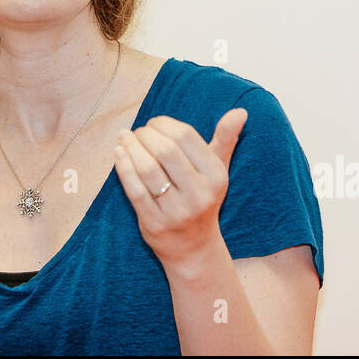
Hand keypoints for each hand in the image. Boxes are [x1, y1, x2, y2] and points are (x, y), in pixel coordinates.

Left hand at [113, 108, 247, 271]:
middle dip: (146, 134)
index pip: (185, 136)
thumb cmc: (203, 197)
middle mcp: (199, 195)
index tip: (154, 123)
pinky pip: (134, 190)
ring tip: (125, 138)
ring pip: (147, 169)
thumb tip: (240, 111)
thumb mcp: (218, 170)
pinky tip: (119, 152)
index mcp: (215, 176)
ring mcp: (176, 211)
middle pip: (165, 151)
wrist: (193, 247)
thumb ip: (226, 138)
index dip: (164, 124)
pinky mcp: (154, 223)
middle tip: (138, 131)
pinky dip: (123, 167)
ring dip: (131, 147)